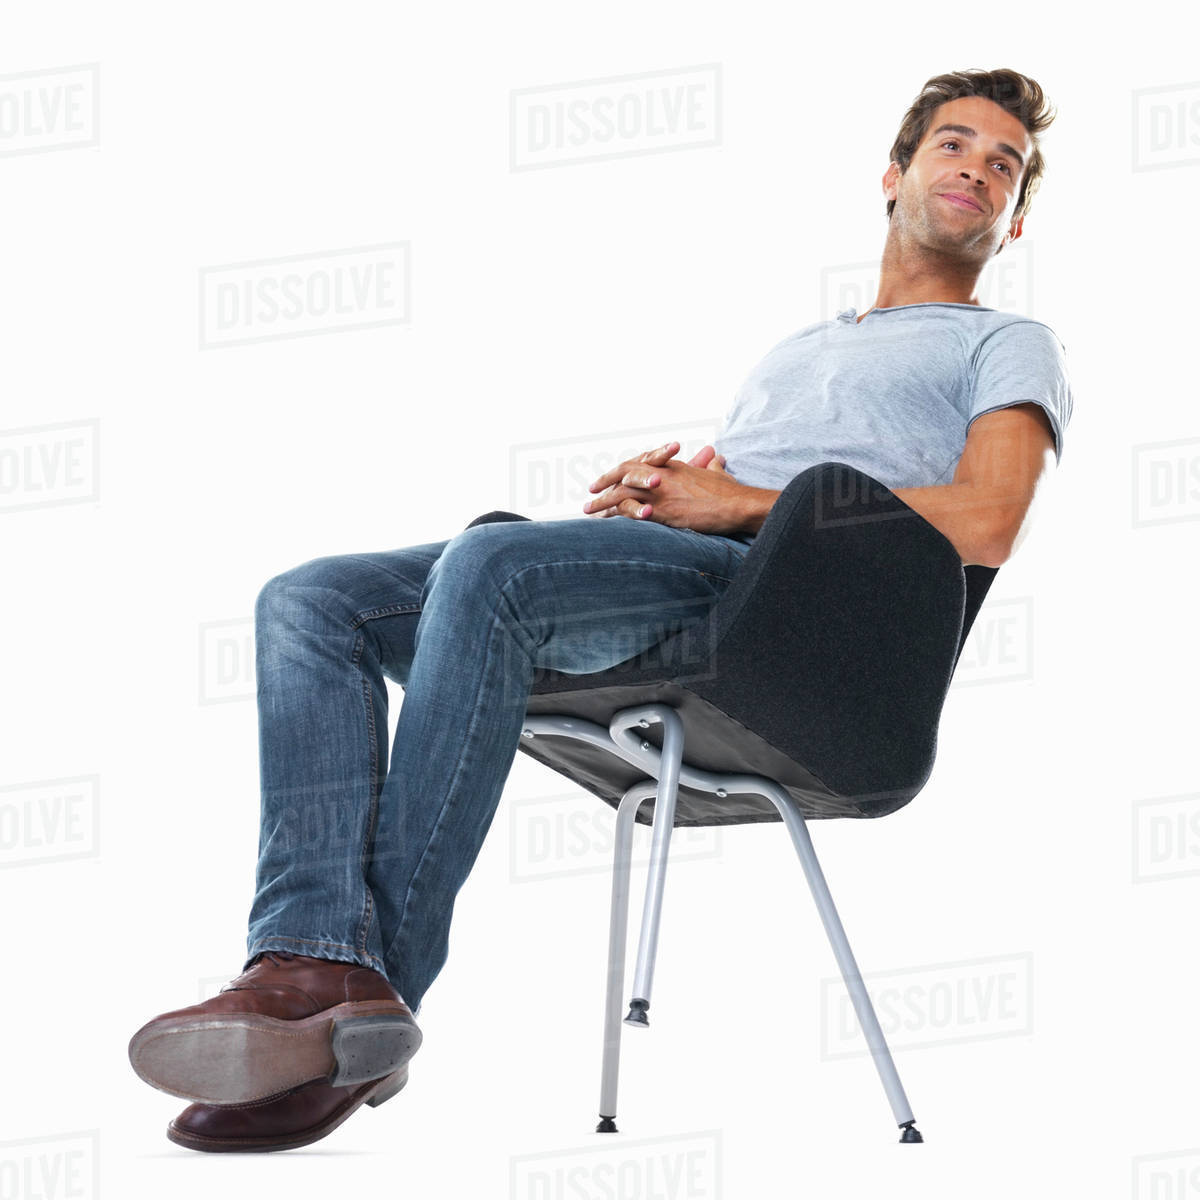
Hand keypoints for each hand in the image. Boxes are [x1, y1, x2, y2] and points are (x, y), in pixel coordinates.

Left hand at [583, 440, 744, 535]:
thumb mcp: (717, 474)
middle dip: (604, 483)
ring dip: (602, 503)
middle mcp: (661, 476)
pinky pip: (631, 513)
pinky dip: (616, 517)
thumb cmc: (730, 492)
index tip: (609, 478)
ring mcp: (660, 494)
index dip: (620, 471)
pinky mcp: (663, 512)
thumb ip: (710, 466)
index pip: (638, 463)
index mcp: (671, 466)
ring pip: (622, 493)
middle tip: (590, 491)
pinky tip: (605, 524)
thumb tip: (715, 459)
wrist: (737, 504)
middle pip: (624, 475)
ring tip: (588, 511)